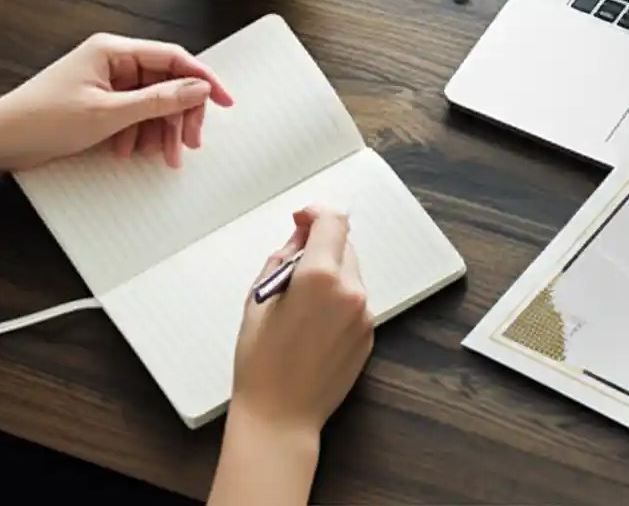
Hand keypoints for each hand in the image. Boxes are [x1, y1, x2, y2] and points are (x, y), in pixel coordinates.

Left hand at [0, 32, 233, 169]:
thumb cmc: (40, 120)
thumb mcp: (108, 113)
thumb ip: (159, 100)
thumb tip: (198, 88)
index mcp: (114, 50)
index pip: (174, 58)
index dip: (203, 80)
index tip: (225, 102)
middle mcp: (112, 61)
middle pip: (167, 83)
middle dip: (181, 115)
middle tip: (189, 143)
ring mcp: (106, 83)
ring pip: (153, 103)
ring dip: (161, 130)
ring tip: (162, 156)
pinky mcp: (100, 103)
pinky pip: (135, 115)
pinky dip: (139, 134)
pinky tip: (130, 151)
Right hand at [231, 206, 373, 435]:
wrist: (281, 415)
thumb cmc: (260, 361)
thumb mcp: (259, 298)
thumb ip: (282, 257)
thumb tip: (299, 233)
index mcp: (320, 277)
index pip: (333, 222)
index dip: (316, 214)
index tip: (301, 219)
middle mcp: (351, 291)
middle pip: (344, 246)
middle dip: (320, 247)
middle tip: (290, 267)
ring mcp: (365, 314)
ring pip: (351, 274)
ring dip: (330, 273)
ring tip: (298, 303)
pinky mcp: (370, 333)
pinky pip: (356, 301)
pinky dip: (338, 299)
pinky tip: (313, 323)